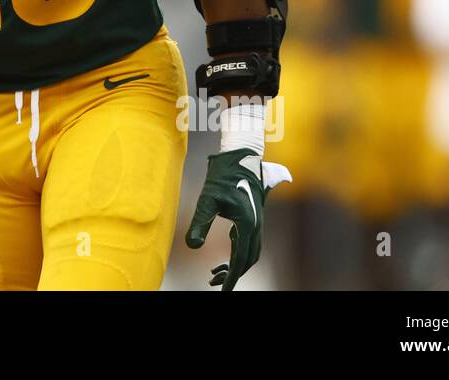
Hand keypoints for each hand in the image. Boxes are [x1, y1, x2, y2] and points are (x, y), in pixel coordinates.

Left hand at [184, 149, 290, 289]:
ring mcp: (256, 223)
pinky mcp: (251, 219)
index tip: (222, 290)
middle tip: (213, 282)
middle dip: (233, 274)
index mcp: (248, 224)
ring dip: (235, 266)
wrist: (238, 158)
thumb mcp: (207, 200)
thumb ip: (200, 223)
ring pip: (249, 253)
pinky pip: (246, 244)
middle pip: (248, 260)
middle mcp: (256, 226)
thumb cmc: (221, 177)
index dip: (232, 277)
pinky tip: (221, 260)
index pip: (241, 259)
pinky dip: (236, 255)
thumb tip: (192, 246)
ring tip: (214, 274)